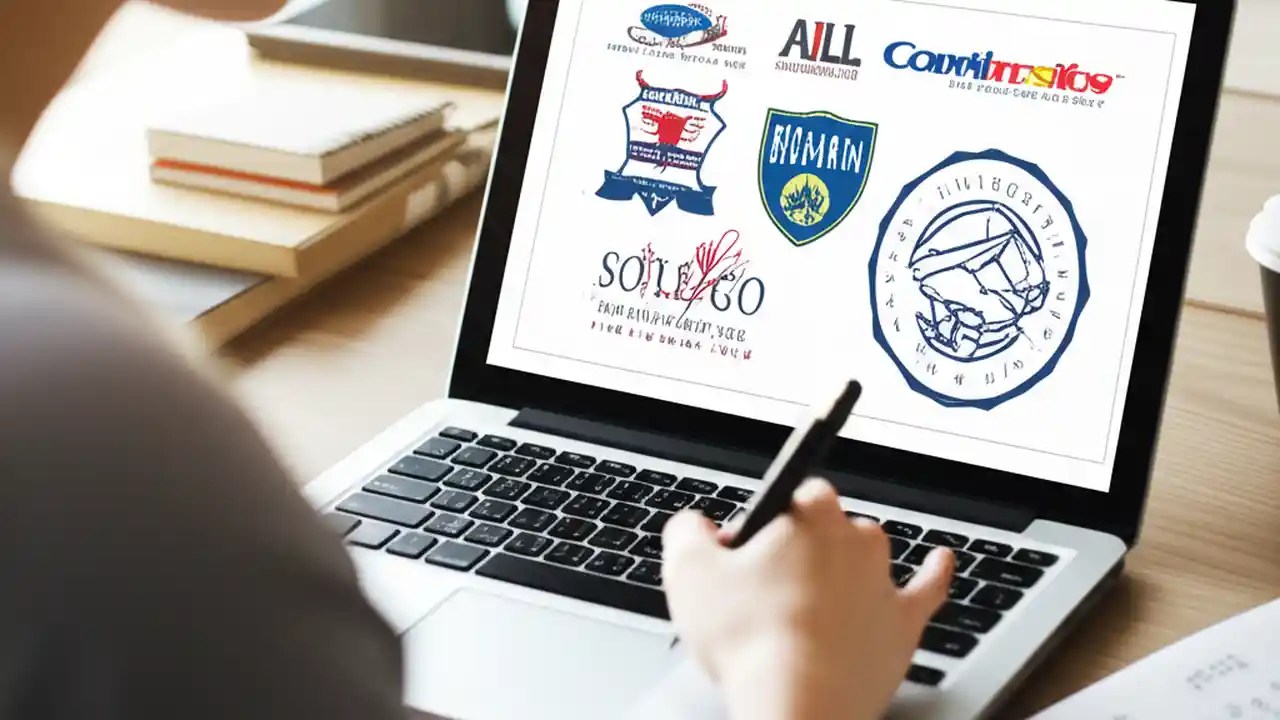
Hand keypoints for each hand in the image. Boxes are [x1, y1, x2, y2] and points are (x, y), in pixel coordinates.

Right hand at [662, 478, 954, 719]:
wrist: (800, 703)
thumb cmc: (749, 640)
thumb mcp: (688, 573)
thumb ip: (686, 531)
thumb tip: (692, 525)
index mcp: (808, 514)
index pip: (787, 496)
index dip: (761, 525)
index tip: (742, 553)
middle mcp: (854, 537)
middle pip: (825, 525)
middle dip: (798, 549)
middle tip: (765, 589)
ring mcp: (882, 580)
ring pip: (866, 555)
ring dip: (844, 568)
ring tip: (811, 602)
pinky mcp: (902, 622)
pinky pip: (927, 587)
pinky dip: (934, 572)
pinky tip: (940, 560)